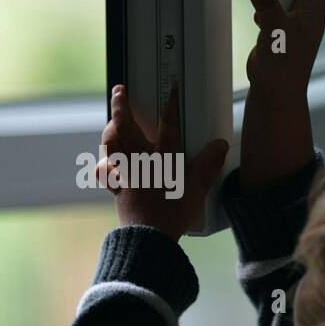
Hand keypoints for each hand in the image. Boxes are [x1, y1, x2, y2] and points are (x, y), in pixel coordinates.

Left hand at [97, 85, 229, 240]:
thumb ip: (209, 165)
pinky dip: (104, 164)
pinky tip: (104, 161)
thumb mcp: (198, 189)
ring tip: (111, 121)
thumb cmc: (173, 213)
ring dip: (110, 130)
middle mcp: (140, 161)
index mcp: (162, 157)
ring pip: (111, 145)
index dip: (171, 104)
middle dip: (121, 106)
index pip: (168, 124)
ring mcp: (125, 173)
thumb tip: (220, 144)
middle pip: (126, 127)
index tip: (172, 87)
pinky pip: (106, 172)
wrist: (150, 238)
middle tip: (119, 90)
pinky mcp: (118, 189)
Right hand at [244, 0, 324, 96]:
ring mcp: (295, 27)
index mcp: (313, 11)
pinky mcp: (283, 36)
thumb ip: (265, 2)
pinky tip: (259, 19)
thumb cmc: (283, 64)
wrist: (277, 93)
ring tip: (263, 3)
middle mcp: (307, 17)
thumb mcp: (273, 27)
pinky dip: (267, 10)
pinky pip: (277, 13)